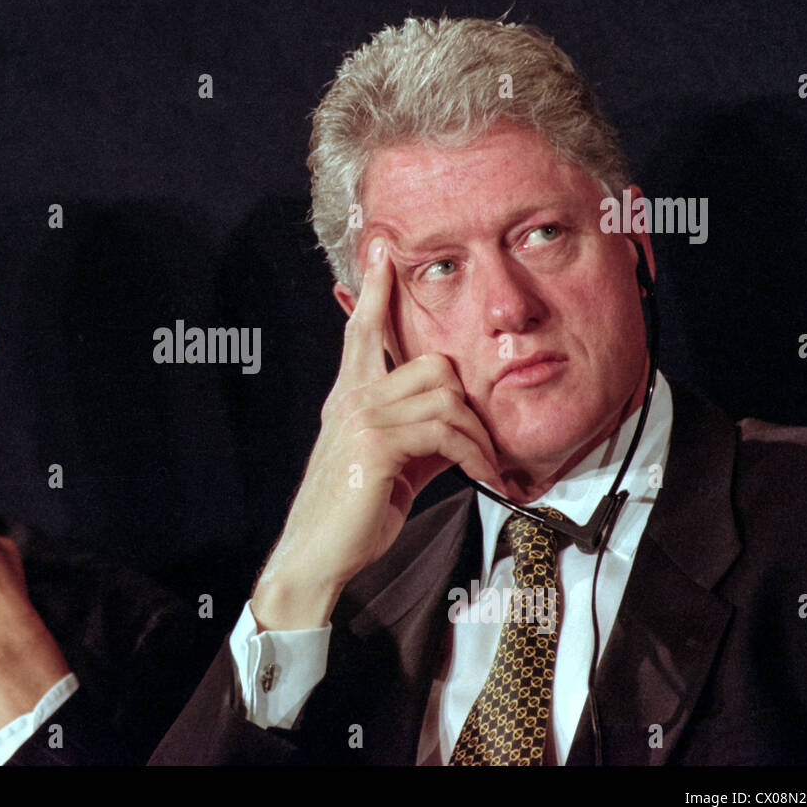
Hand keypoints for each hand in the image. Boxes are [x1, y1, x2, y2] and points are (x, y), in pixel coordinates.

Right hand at [252, 238, 498, 630]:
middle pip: (432, 364)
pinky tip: (484, 480)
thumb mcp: (392, 468)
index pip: (361, 331)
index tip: (382, 250)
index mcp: (348, 399)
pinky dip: (476, 457)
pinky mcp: (376, 443)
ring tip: (489, 472)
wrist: (316, 557)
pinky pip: (446, 431)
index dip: (376, 290)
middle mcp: (351, 399)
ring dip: (478, 438)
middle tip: (485, 447)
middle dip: (468, 405)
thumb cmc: (351, 517)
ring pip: (445, 396)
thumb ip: (421, 438)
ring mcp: (361, 417)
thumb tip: (462, 431)